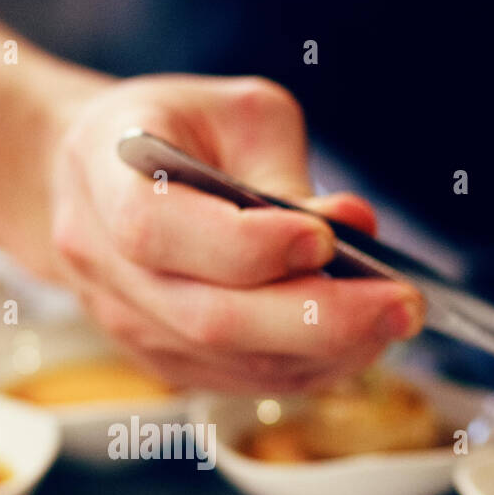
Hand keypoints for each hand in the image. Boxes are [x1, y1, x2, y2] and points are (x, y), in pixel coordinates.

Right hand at [50, 73, 424, 392]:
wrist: (92, 181)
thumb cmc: (174, 133)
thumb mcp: (231, 114)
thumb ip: (285, 171)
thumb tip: (352, 228)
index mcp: (102, 179)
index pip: (157, 231)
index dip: (244, 245)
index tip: (322, 238)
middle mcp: (102, 264)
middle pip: (208, 319)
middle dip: (317, 317)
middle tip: (401, 305)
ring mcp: (129, 325)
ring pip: (232, 361)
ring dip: (326, 349)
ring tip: (394, 320)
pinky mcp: (164, 361)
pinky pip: (242, 380)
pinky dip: (308, 366)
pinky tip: (358, 340)